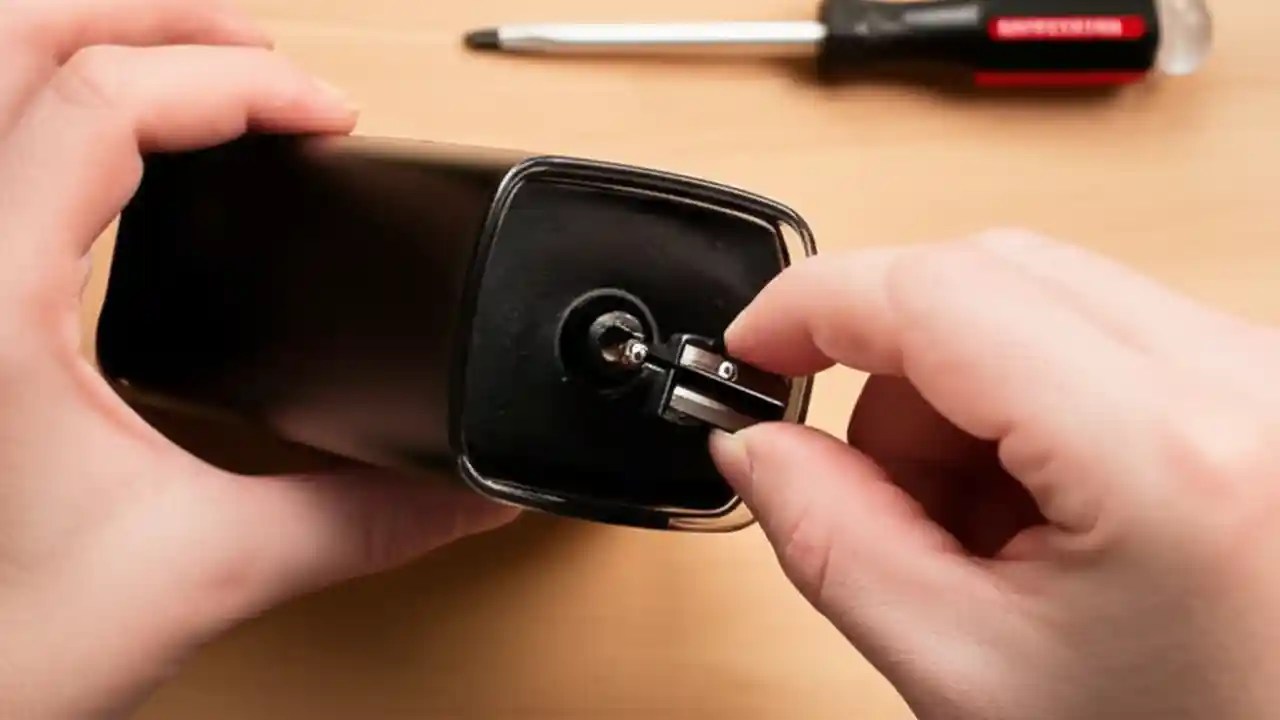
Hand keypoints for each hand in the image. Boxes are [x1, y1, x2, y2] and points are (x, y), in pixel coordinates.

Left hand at [0, 1, 515, 716]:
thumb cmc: (0, 652)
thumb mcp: (210, 569)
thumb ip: (363, 520)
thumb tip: (469, 494)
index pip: (105, 101)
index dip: (237, 82)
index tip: (325, 116)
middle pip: (18, 35)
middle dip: (160, 18)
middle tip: (268, 59)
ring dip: (96, 40)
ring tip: (202, 71)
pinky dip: (57, 105)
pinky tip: (122, 153)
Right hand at [712, 231, 1279, 719]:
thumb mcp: (965, 668)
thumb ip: (830, 539)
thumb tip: (754, 441)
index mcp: (1167, 452)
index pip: (938, 292)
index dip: (815, 304)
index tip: (752, 347)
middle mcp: (1240, 379)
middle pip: (983, 277)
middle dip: (893, 375)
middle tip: (878, 492)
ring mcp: (1258, 370)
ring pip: (1033, 298)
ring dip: (959, 398)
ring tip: (982, 530)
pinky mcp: (1254, 381)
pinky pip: (1092, 331)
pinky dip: (1023, 404)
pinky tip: (1037, 507)